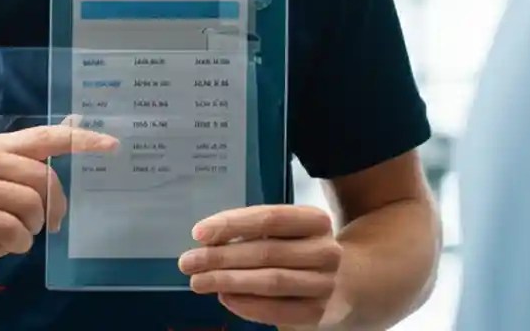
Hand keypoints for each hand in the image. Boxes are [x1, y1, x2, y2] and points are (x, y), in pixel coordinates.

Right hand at [0, 124, 118, 293]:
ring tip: (14, 232)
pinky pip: (12, 230)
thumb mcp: (12, 188)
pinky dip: (17, 244)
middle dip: (52, 208)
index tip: (113, 145)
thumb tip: (74, 122)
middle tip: (44, 225)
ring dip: (31, 229)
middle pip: (43, 177)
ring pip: (30, 205)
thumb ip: (37, 161)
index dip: (80, 140)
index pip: (45, 137)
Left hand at [179, 205, 341, 327]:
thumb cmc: (296, 246)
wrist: (341, 279)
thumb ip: (249, 231)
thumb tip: (207, 242)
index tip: (198, 233)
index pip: (270, 218)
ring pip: (270, 282)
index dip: (232, 225)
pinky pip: (276, 310)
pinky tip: (224, 297)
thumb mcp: (281, 230)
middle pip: (266, 252)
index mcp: (316, 219)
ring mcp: (325, 284)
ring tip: (198, 281)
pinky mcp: (317, 312)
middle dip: (220, 257)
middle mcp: (326, 251)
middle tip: (188, 262)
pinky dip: (245, 304)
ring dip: (228, 282)